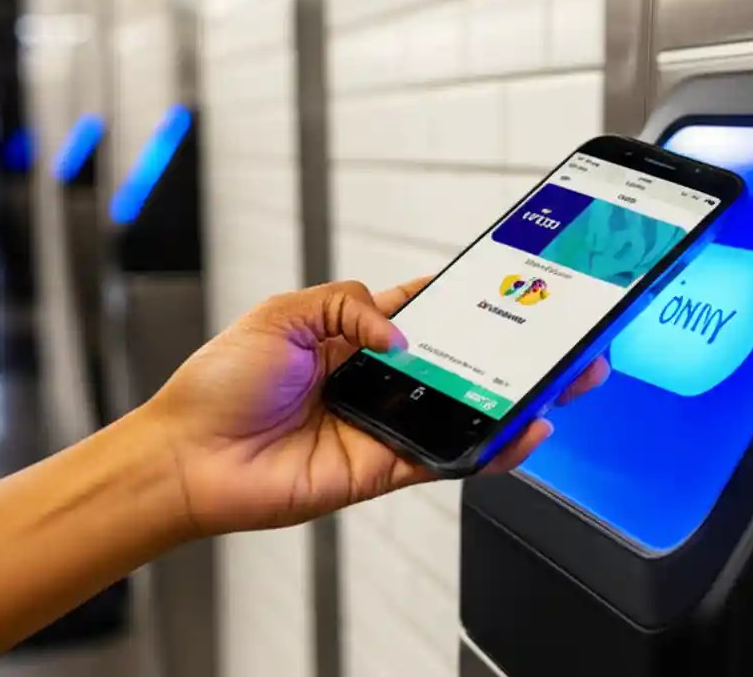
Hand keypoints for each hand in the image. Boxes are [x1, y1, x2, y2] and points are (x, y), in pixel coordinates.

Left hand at [143, 278, 609, 536]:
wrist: (188, 456)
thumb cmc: (221, 383)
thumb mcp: (284, 314)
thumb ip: (350, 307)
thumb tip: (403, 336)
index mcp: (356, 336)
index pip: (428, 312)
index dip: (470, 299)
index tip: (516, 283)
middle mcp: (379, 381)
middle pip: (464, 363)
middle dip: (515, 351)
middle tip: (564, 340)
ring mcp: (385, 425)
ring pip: (467, 413)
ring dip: (517, 400)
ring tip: (564, 382)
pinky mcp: (382, 469)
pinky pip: (447, 458)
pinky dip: (489, 450)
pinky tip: (522, 432)